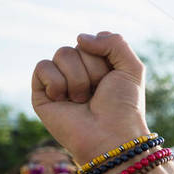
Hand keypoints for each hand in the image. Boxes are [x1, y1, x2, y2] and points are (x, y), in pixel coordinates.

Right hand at [31, 31, 148, 165]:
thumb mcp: (132, 68)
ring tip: (83, 100)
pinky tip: (64, 100)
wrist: (110, 136)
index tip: (114, 79)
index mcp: (99, 64)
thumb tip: (79, 38)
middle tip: (98, 92)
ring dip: (78, 78)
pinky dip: (57, 83)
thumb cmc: (124, 106)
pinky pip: (43, 67)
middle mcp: (78, 70)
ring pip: (62, 54)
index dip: (106, 57)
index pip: (95, 39)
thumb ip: (115, 42)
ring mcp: (59, 80)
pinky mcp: (41, 92)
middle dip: (93, 69)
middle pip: (78, 46)